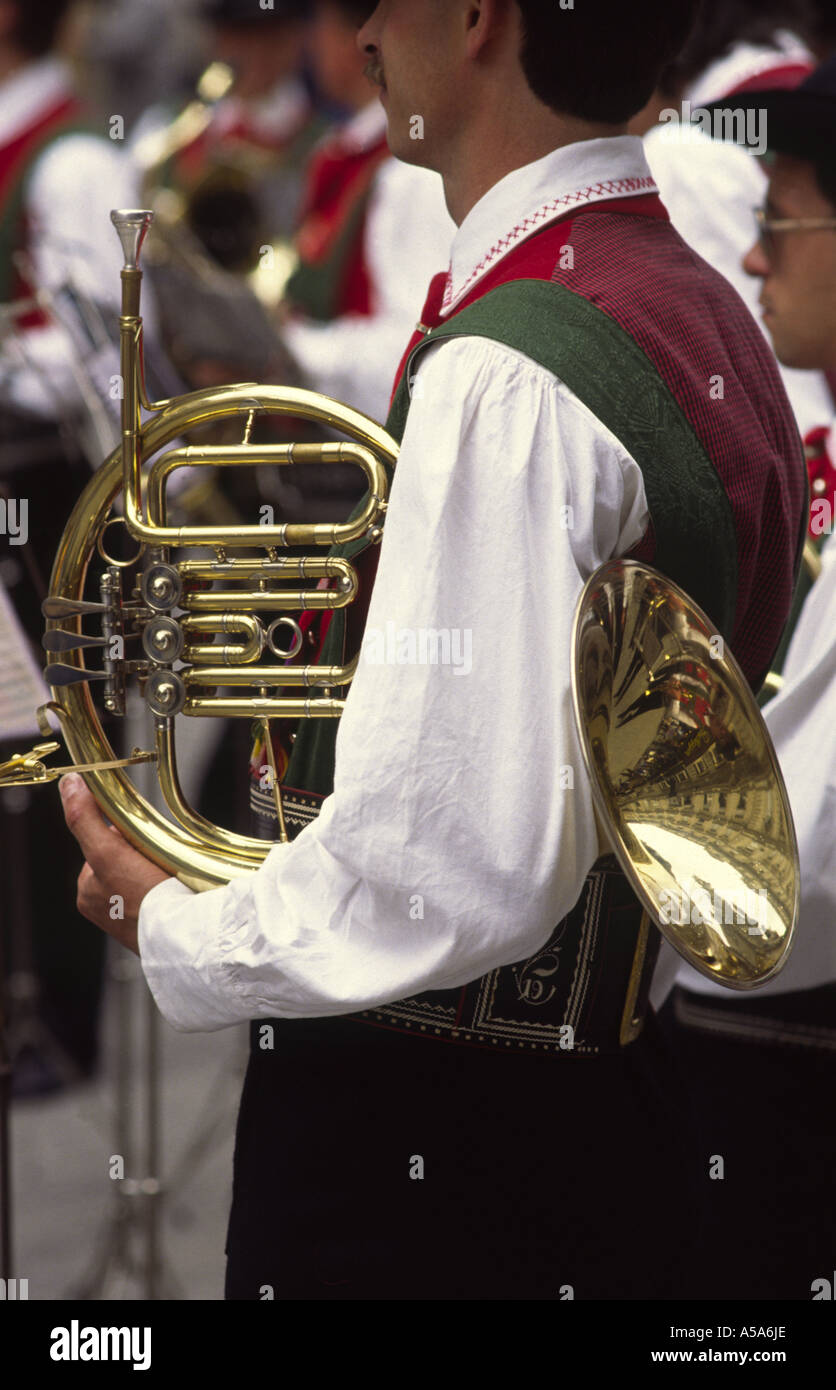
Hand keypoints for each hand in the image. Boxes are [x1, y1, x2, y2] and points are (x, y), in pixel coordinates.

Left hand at [59, 773, 171, 953]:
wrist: (183, 936)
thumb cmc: (144, 900)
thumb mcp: (106, 852)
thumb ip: (84, 818)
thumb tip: (68, 783)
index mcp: (87, 891)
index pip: (104, 843)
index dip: (125, 832)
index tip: (142, 835)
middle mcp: (103, 906)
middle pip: (124, 857)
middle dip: (142, 850)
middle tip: (160, 857)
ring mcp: (128, 917)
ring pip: (143, 873)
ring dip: (157, 867)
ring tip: (172, 874)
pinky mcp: (153, 925)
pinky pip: (159, 894)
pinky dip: (168, 886)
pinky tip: (177, 889)